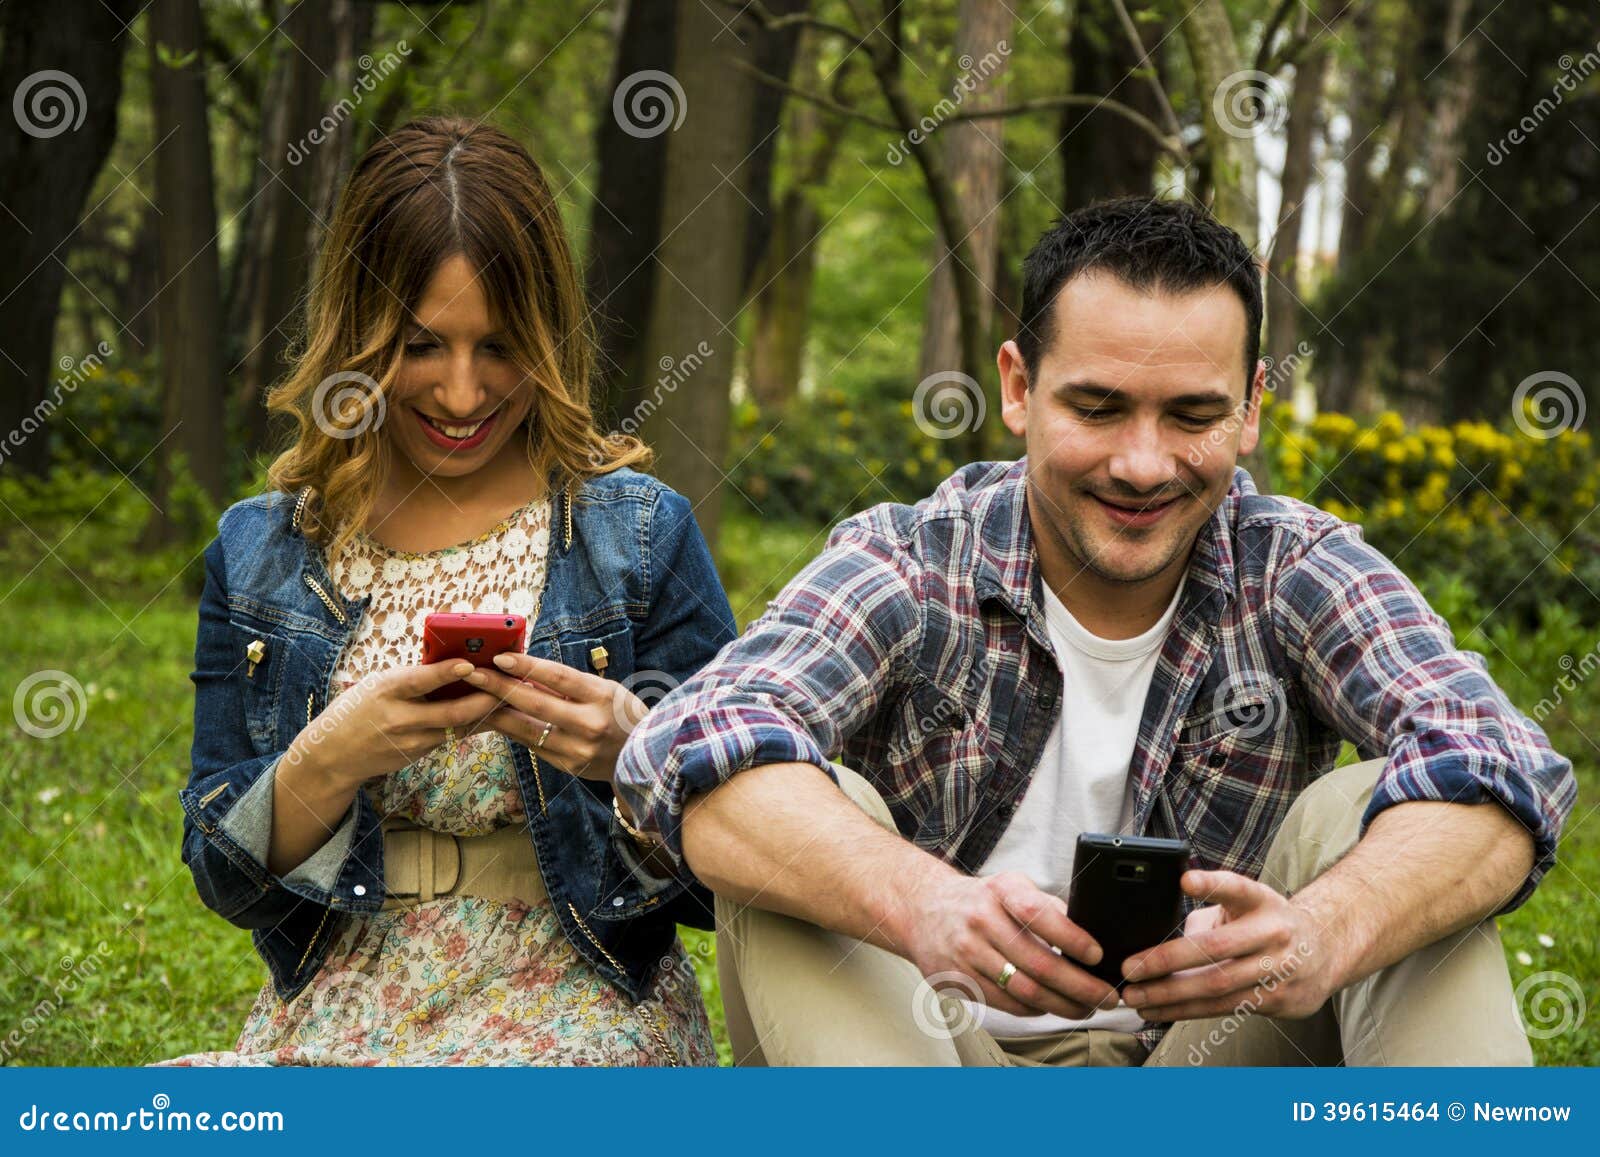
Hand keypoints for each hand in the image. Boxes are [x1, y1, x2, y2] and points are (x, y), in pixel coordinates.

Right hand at [282, 660, 503, 790]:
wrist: (333, 755)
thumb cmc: (357, 708)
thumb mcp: (376, 684)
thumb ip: (412, 677)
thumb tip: (454, 663)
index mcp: (385, 691)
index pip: (420, 681)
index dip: (446, 672)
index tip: (469, 664)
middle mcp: (399, 719)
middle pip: (451, 712)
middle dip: (484, 700)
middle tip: (507, 686)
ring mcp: (411, 741)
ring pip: (458, 728)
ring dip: (485, 714)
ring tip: (509, 698)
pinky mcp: (418, 755)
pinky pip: (451, 737)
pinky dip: (472, 724)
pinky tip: (490, 715)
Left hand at [461, 652, 642, 782]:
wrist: (645, 757)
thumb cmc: (624, 715)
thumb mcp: (605, 690)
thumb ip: (568, 685)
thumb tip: (525, 672)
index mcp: (602, 697)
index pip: (558, 678)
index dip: (527, 666)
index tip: (499, 657)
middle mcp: (589, 725)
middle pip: (536, 703)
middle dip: (499, 687)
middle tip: (473, 673)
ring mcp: (577, 750)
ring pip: (527, 728)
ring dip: (497, 711)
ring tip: (473, 696)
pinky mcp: (568, 766)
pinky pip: (532, 745)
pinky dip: (512, 730)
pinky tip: (494, 718)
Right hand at [893, 867, 1120, 1020]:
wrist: (923, 910)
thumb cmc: (980, 901)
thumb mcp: (1010, 887)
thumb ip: (1046, 908)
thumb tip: (1090, 938)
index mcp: (999, 891)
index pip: (1038, 913)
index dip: (1072, 937)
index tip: (1098, 956)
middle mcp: (979, 920)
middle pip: (1038, 963)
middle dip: (1081, 986)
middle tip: (1107, 997)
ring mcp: (965, 953)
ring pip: (1024, 991)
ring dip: (1063, 1005)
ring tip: (1086, 1008)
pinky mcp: (957, 981)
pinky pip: (1006, 1003)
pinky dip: (1035, 1010)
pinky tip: (1051, 1007)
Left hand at [1120, 869, 1332, 1022]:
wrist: (1325, 951)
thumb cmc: (1267, 924)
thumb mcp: (1246, 907)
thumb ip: (1208, 918)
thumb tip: (1153, 939)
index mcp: (1263, 902)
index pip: (1238, 888)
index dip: (1212, 884)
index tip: (1184, 880)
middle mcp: (1274, 933)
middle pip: (1217, 948)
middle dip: (1168, 960)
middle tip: (1130, 968)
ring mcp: (1279, 969)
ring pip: (1216, 985)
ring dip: (1169, 994)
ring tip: (1135, 996)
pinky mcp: (1278, 1000)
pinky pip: (1223, 1008)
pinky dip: (1186, 1010)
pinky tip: (1159, 1010)